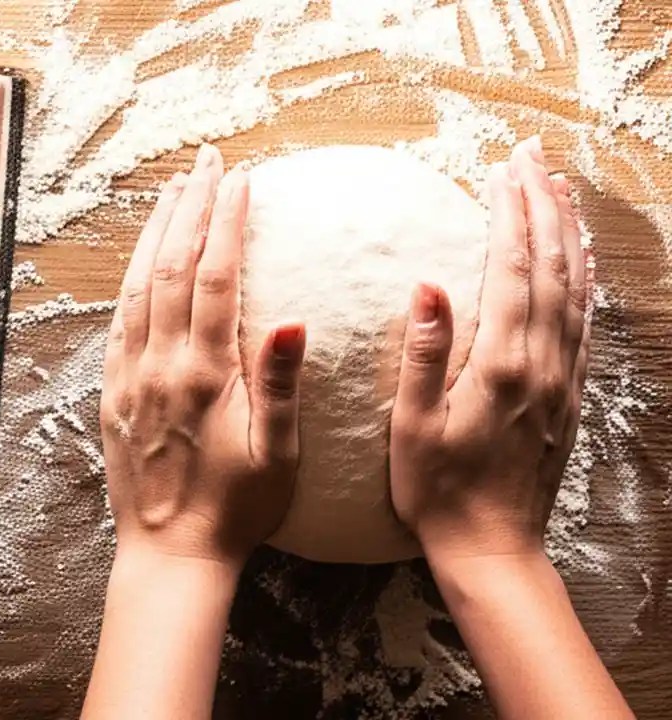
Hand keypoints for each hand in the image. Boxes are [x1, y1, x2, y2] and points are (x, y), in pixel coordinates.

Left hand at [99, 143, 307, 569]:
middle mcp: (161, 365)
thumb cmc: (236, 510)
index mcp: (205, 375)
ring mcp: (131, 376)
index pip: (217, 277)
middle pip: (174, 266)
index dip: (228, 222)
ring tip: (171, 189)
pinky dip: (130, 278)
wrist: (171, 553)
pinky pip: (118, 321)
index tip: (241, 180)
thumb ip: (282, 386)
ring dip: (156, 231)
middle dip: (191, 206)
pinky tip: (140, 257)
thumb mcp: (278, 455)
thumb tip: (294, 321)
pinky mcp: (113, 392)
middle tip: (206, 161)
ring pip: (139, 285)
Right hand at [389, 135, 590, 562]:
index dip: (508, 212)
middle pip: (552, 265)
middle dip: (543, 203)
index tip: (501, 168)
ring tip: (557, 185)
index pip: (511, 268)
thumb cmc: (438, 490)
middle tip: (531, 155)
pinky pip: (583, 320)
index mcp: (501, 365)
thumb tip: (426, 286)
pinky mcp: (568, 393)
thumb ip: (423, 354)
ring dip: (567, 231)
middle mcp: (541, 362)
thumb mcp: (412, 426)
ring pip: (575, 287)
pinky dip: (582, 277)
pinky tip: (575, 257)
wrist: (491, 546)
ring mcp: (561, 377)